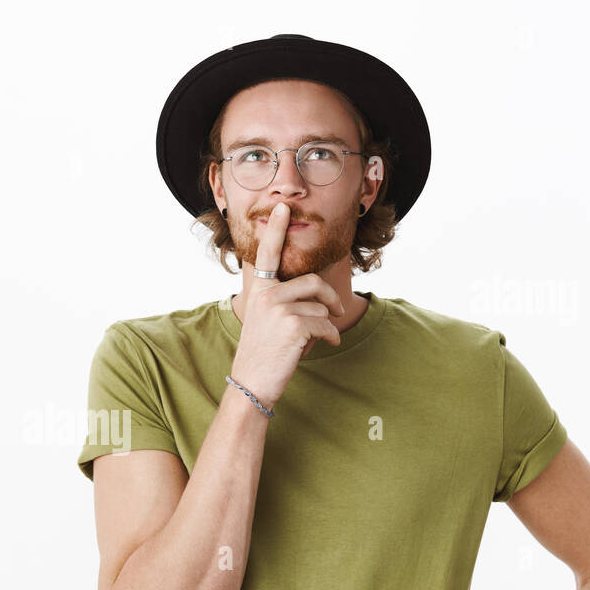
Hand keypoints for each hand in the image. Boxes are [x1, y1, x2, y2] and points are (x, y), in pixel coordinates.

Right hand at [229, 202, 344, 406]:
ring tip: (311, 341)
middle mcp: (266, 295)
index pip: (267, 255)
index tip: (282, 207)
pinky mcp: (294, 324)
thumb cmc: (263, 354)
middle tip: (338, 311)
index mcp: (258, 291)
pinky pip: (326, 324)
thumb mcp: (266, 322)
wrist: (252, 382)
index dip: (276, 230)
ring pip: (321, 307)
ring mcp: (279, 308)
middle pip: (314, 283)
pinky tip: (322, 346)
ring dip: (325, 326)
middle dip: (330, 298)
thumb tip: (321, 297)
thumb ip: (283, 302)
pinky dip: (329, 337)